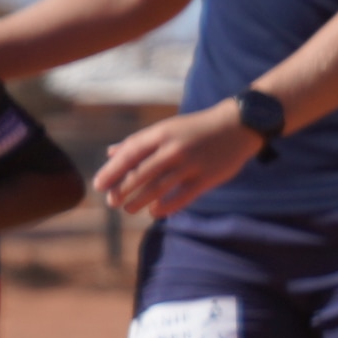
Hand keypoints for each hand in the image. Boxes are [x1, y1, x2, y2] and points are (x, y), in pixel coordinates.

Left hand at [91, 102, 265, 219]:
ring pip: (159, 187)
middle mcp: (175, 148)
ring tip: (129, 210)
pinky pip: (182, 196)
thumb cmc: (196, 128)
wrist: (239, 125)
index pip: (130, 153)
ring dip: (140, 201)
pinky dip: (166, 206)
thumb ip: (140, 142)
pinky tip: (154, 212)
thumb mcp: (167, 128)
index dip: (112, 171)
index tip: (99, 185)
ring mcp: (192, 163)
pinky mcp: (208, 177)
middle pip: (141, 173)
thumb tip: (110, 153)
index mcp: (162, 133)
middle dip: (122, 190)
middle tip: (112, 202)